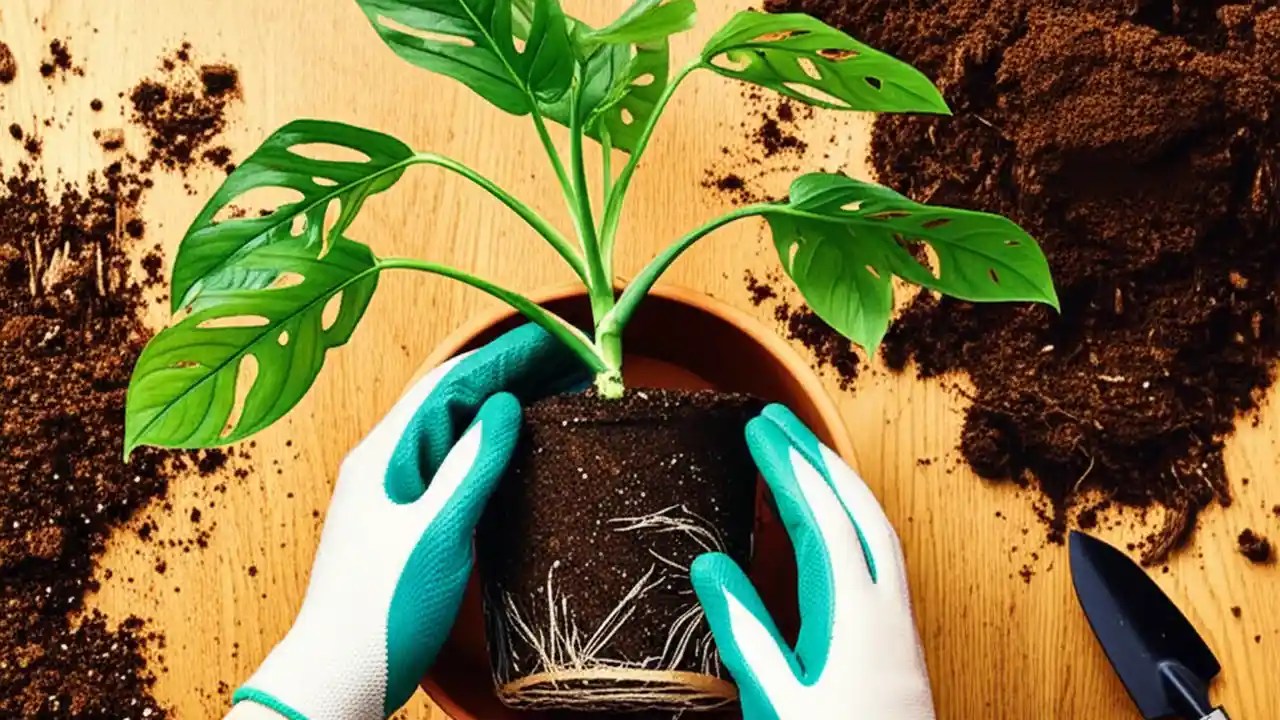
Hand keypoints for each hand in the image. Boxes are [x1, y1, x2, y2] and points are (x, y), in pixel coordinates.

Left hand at [231, 325, 583, 719]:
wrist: (340, 674)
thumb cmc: (384, 608)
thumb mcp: (439, 530)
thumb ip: (472, 463)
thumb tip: (505, 404)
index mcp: (388, 451)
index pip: (454, 380)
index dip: (508, 354)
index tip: (559, 339)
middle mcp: (387, 459)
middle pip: (455, 395)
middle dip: (511, 370)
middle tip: (573, 360)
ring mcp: (394, 487)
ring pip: (455, 425)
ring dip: (504, 401)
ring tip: (557, 390)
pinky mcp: (405, 515)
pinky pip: (454, 457)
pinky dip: (492, 439)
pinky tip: (519, 446)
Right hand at [691, 405, 934, 719]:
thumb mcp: (774, 698)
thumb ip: (744, 629)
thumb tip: (711, 565)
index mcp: (855, 616)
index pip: (820, 517)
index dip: (789, 467)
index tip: (759, 427)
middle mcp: (885, 609)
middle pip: (856, 510)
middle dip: (816, 457)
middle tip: (778, 421)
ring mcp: (896, 623)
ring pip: (873, 531)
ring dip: (837, 486)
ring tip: (800, 456)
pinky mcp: (895, 642)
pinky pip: (876, 557)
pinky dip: (848, 522)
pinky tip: (828, 527)